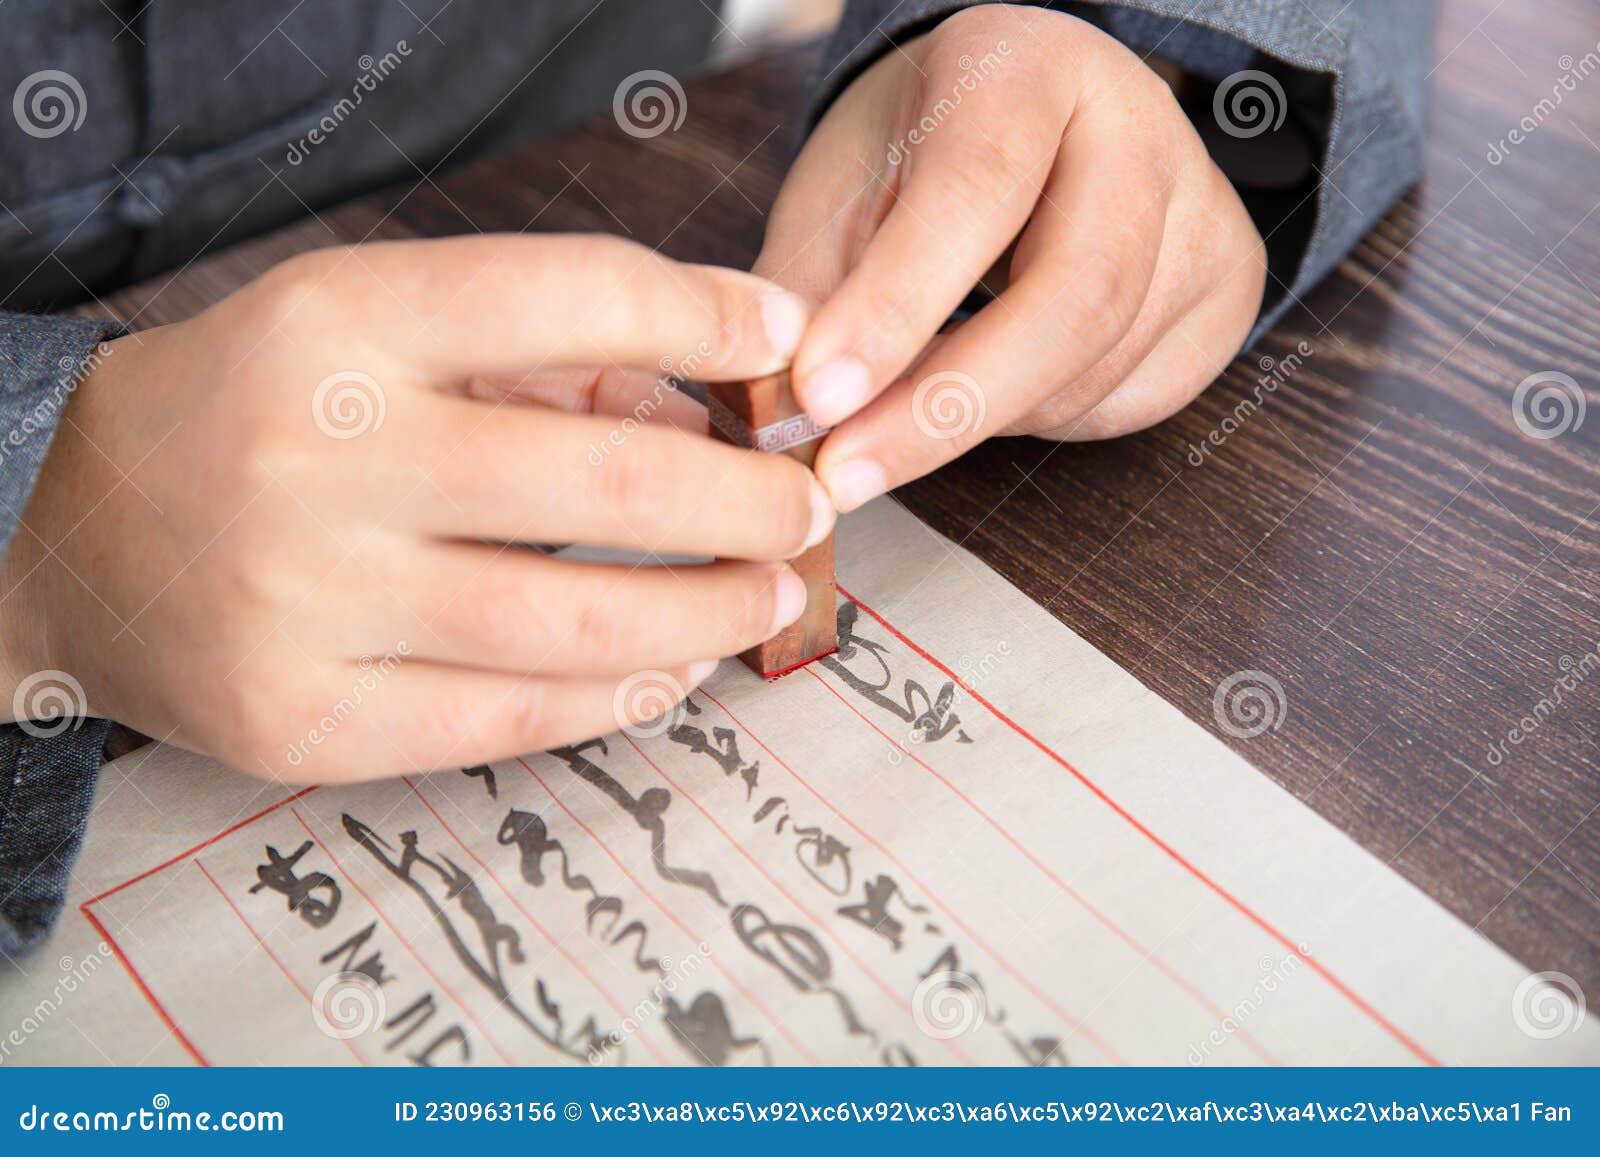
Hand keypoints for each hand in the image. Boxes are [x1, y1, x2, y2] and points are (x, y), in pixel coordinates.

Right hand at [0, 235, 833, 780]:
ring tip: (770, 593)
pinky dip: (619, 694)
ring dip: (709, 610)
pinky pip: (507, 719)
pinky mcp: (302, 721)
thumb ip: (538, 357)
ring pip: (575, 621)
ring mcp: (307, 603)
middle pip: (606, 482)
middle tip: (809, 507)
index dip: (702, 315)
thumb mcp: (368, 330)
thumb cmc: (257, 413)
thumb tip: (708, 405)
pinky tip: (677, 669)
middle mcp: (321, 458)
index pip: (568, 295)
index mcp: (340, 327)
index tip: (782, 337)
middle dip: (747, 498)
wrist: (69, 534)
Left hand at [757, 4, 1266, 509]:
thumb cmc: (923, 157)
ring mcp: (1201, 208)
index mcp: (1026, 64)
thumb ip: (809, 291)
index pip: (976, 190)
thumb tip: (782, 407)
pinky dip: (1042, 421)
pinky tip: (993, 391)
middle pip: (1076, 295)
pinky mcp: (1226, 287)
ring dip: (984, 421)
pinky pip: (1133, 398)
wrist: (1033, 127)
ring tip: (901, 416)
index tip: (819, 395)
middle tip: (848, 472)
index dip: (896, 306)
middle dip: (949, 406)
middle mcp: (1137, 124)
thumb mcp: (843, 192)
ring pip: (1100, 362)